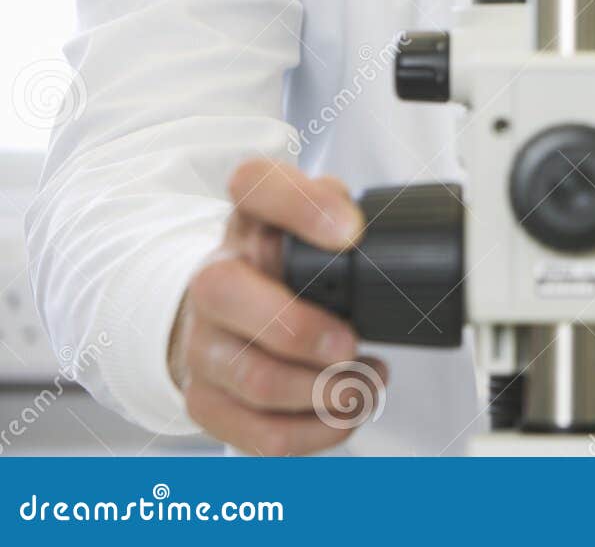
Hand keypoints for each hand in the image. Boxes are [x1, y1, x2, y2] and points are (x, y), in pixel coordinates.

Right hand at [169, 158, 386, 454]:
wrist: (222, 318)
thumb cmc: (283, 269)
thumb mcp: (309, 225)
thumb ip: (339, 210)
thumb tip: (367, 229)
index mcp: (249, 223)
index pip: (254, 185)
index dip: (300, 205)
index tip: (350, 234)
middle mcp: (214, 278)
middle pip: (227, 294)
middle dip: (303, 330)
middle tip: (351, 343)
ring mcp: (203, 343)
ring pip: (253, 377)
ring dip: (324, 391)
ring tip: (364, 384)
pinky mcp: (207, 400)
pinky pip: (260, 432)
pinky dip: (316, 431)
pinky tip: (344, 412)